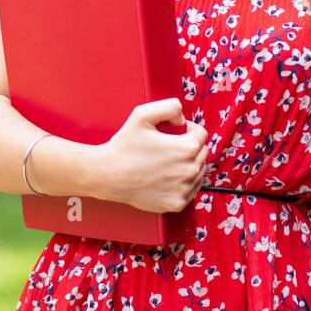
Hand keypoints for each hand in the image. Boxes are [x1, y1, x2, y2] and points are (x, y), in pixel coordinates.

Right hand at [92, 98, 208, 212]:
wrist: (108, 175)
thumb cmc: (124, 146)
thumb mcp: (143, 114)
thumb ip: (170, 107)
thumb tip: (182, 119)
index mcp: (186, 148)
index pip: (201, 134)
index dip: (188, 129)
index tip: (175, 132)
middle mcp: (190, 170)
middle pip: (202, 153)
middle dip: (188, 146)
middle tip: (168, 147)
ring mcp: (184, 190)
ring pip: (198, 172)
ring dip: (187, 164)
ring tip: (165, 162)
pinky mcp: (176, 204)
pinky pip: (190, 190)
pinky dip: (182, 183)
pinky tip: (166, 177)